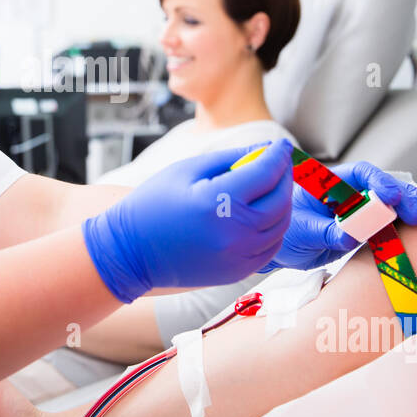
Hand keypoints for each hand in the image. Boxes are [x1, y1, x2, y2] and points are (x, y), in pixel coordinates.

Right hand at [82, 139, 295, 301]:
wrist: (131, 251)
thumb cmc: (154, 204)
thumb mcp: (187, 169)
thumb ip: (230, 158)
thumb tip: (265, 149)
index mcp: (218, 201)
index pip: (266, 172)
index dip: (279, 154)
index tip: (282, 144)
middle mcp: (234, 233)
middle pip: (280, 199)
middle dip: (284, 176)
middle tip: (278, 163)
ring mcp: (238, 256)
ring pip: (281, 225)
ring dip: (282, 202)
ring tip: (271, 187)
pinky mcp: (238, 272)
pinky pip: (271, 247)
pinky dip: (274, 228)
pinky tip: (262, 214)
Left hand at [260, 162, 416, 271]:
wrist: (281, 250)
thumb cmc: (285, 231)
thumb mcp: (302, 231)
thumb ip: (326, 232)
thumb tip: (352, 237)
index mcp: (332, 183)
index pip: (362, 174)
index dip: (380, 182)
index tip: (391, 199)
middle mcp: (350, 193)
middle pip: (382, 188)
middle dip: (403, 197)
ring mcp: (359, 211)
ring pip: (391, 203)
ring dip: (411, 205)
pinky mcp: (365, 230)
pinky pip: (389, 222)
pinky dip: (407, 218)